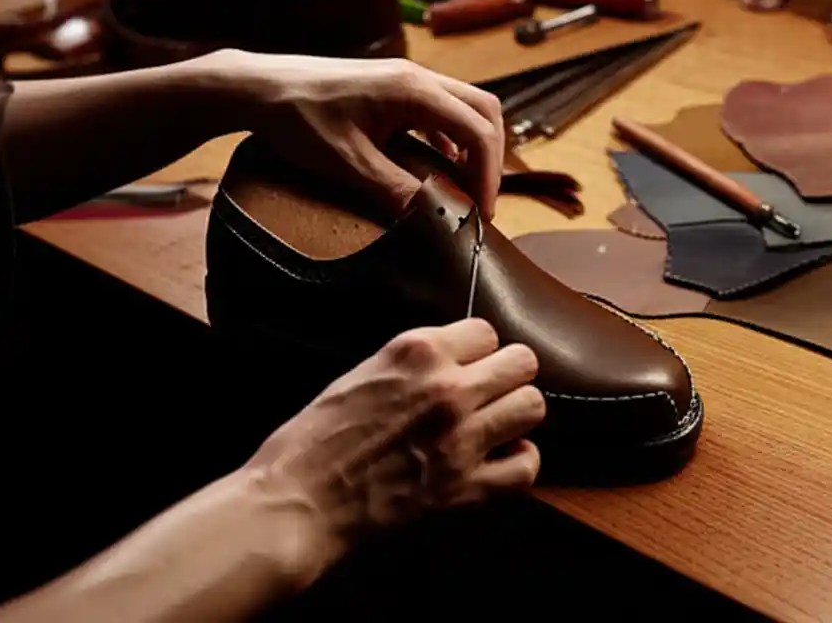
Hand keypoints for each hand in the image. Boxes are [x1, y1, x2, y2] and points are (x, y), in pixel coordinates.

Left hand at [221, 50, 505, 217]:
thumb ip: (394, 189)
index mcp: (412, 90)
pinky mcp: (393, 88)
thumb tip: (435, 216)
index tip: (481, 211)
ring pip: (465, 107)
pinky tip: (440, 166)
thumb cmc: (296, 118)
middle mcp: (417, 77)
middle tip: (482, 201)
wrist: (259, 87)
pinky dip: (452, 138)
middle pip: (484, 111)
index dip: (488, 174)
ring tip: (466, 187)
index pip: (476, 130)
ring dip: (474, 146)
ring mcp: (406, 79)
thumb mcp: (346, 163)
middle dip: (491, 158)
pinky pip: (441, 110)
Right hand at [244, 319, 543, 586]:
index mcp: (416, 352)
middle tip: (488, 395)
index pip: (486, 331)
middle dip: (507, 376)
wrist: (299, 501)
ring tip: (494, 426)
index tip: (466, 367)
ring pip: (532, 406)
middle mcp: (448, 389)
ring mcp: (462, 439)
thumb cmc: (315, 439)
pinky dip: (518, 464)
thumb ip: (414, 363)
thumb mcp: (362, 373)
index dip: (477, 351)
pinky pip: (527, 466)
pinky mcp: (466, 488)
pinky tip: (497, 462)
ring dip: (515, 415)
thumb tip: (455, 360)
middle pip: (522, 363)